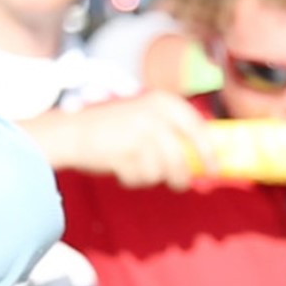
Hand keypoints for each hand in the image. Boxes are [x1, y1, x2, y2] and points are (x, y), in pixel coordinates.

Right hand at [65, 92, 214, 191]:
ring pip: (161, 172)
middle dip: (181, 177)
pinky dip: (132, 179)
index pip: (198, 128)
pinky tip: (120, 168)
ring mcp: (140, 134)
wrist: (72, 132)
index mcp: (164, 101)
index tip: (214, 170)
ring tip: (134, 167)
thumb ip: (171, 132)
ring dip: (149, 177)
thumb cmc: (111, 128)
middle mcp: (155, 115)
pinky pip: (140, 178)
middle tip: (179, 184)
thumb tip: (201, 158)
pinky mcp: (126, 153)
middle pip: (181, 158)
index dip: (208, 152)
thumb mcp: (145, 117)